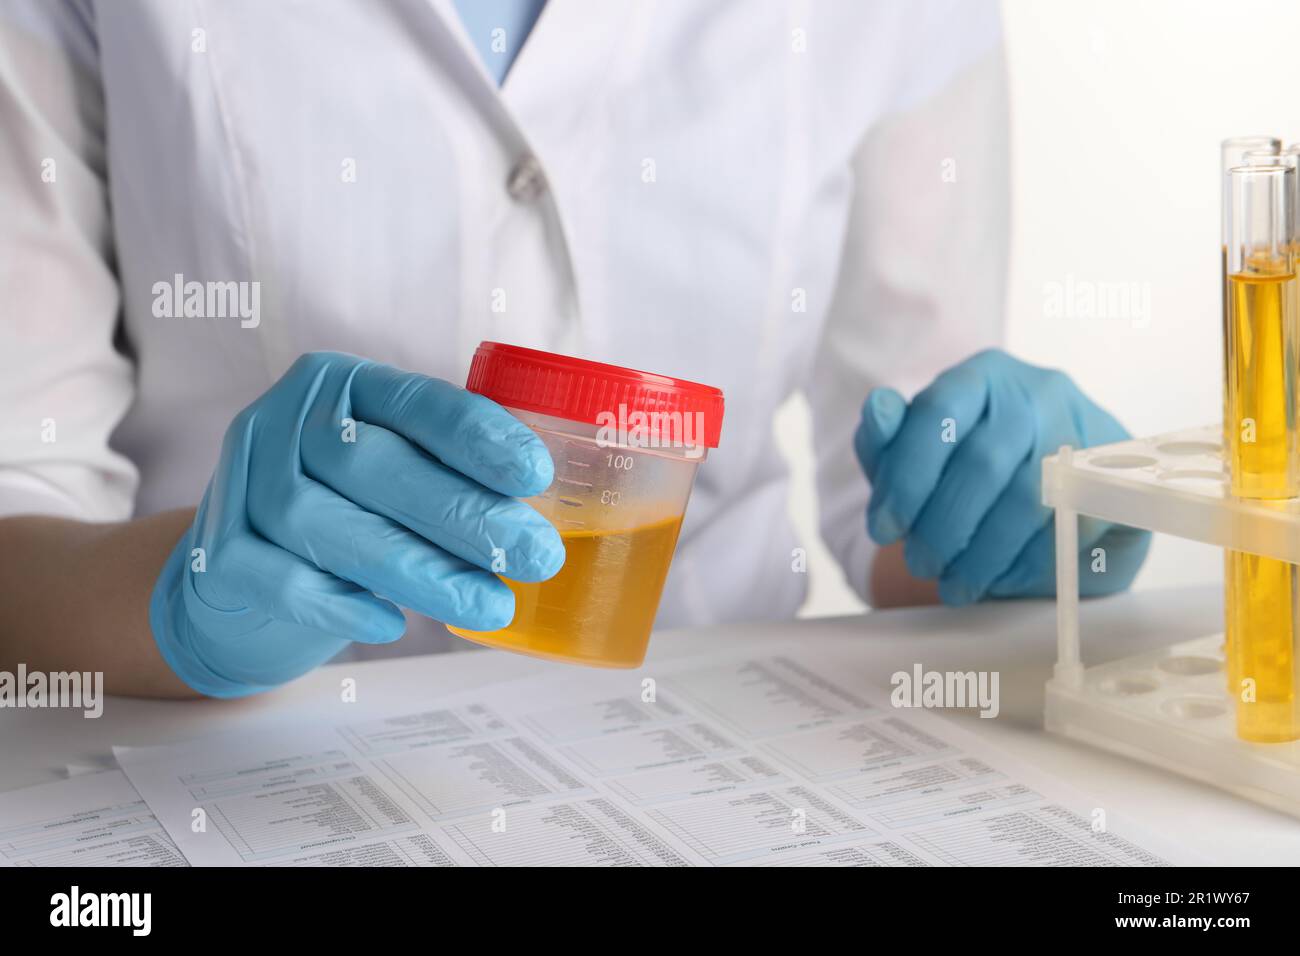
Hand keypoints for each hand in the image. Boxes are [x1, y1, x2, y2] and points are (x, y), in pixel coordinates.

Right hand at [149, 351, 563, 696]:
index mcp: (340, 385)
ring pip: (329, 526)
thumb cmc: (347, 511)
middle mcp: (283, 421)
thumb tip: (554, 505)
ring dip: (419, 570)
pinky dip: (339, 604)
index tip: (537, 474)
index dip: (477, 436)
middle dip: (463, 514)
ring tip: (491, 606)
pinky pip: (280, 580)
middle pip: (372, 465)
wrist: (236, 573)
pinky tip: (392, 625)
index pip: (416, 403)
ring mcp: (241, 484)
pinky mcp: (217, 553)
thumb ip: (449, 469)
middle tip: (535, 556)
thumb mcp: (391, 470)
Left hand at [853, 349, 1149, 604]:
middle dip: (943, 525)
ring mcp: (1086, 428)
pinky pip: (1073, 524)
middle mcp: (1037, 391)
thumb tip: (878, 406)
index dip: (906, 477)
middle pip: (984, 461)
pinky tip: (1001, 580)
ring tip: (955, 584)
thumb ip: (886, 437)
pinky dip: (1030, 562)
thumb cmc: (962, 474)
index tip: (883, 530)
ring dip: (984, 552)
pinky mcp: (1119, 476)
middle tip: (920, 566)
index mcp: (980, 376)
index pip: (937, 414)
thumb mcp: (910, 456)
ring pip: (1030, 497)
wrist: (1047, 502)